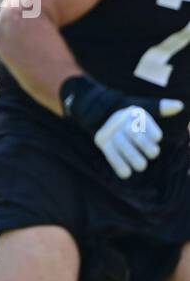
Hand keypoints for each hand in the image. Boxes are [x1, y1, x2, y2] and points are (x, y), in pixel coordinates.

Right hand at [61, 75, 184, 179]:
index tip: (158, 138)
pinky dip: (117, 164)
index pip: (143, 120)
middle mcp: (121, 121)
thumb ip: (162, 108)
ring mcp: (111, 133)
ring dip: (131, 157)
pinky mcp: (102, 142)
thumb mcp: (146, 108)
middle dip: (143, 144)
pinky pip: (109, 154)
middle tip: (154, 154)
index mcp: (134, 113)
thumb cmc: (132, 117)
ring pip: (121, 145)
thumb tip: (179, 106)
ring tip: (141, 166)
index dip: (150, 129)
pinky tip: (126, 174)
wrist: (101, 113)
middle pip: (132, 133)